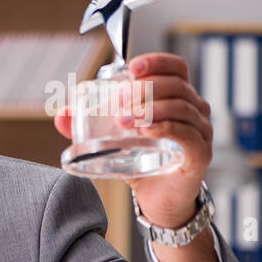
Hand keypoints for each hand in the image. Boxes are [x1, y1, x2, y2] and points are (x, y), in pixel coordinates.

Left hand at [53, 52, 211, 226]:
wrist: (157, 199)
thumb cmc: (140, 162)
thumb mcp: (112, 139)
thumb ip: (86, 127)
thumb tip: (60, 115)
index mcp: (178, 98)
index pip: (176, 68)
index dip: (157, 62)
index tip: (132, 67)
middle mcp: (195, 110)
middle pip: (176, 86)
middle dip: (144, 89)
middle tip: (118, 102)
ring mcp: (201, 131)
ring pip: (181, 108)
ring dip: (149, 109)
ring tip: (123, 120)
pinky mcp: (200, 154)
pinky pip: (186, 134)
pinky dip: (164, 128)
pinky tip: (144, 131)